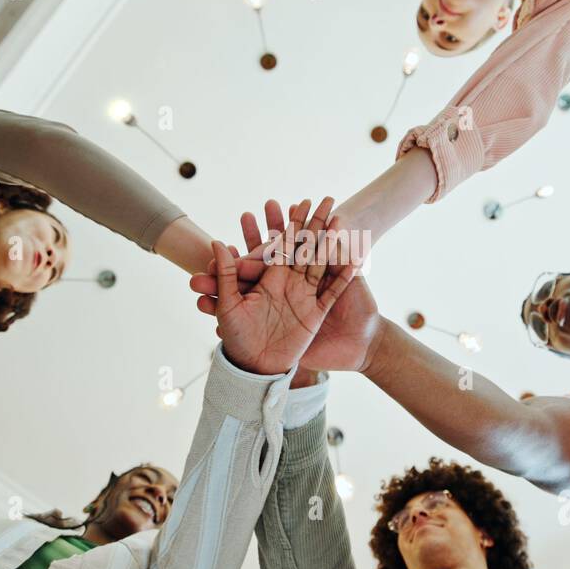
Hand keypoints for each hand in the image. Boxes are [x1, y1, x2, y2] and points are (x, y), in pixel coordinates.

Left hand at [202, 198, 356, 375]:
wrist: (258, 370)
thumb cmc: (239, 341)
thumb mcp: (229, 307)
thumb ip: (226, 276)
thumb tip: (216, 243)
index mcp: (267, 280)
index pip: (278, 246)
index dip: (284, 225)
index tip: (289, 203)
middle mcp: (288, 284)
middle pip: (303, 247)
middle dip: (311, 223)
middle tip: (320, 198)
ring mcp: (305, 296)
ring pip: (320, 261)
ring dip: (329, 240)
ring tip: (338, 216)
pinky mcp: (318, 312)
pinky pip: (334, 289)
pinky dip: (343, 273)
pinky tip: (354, 254)